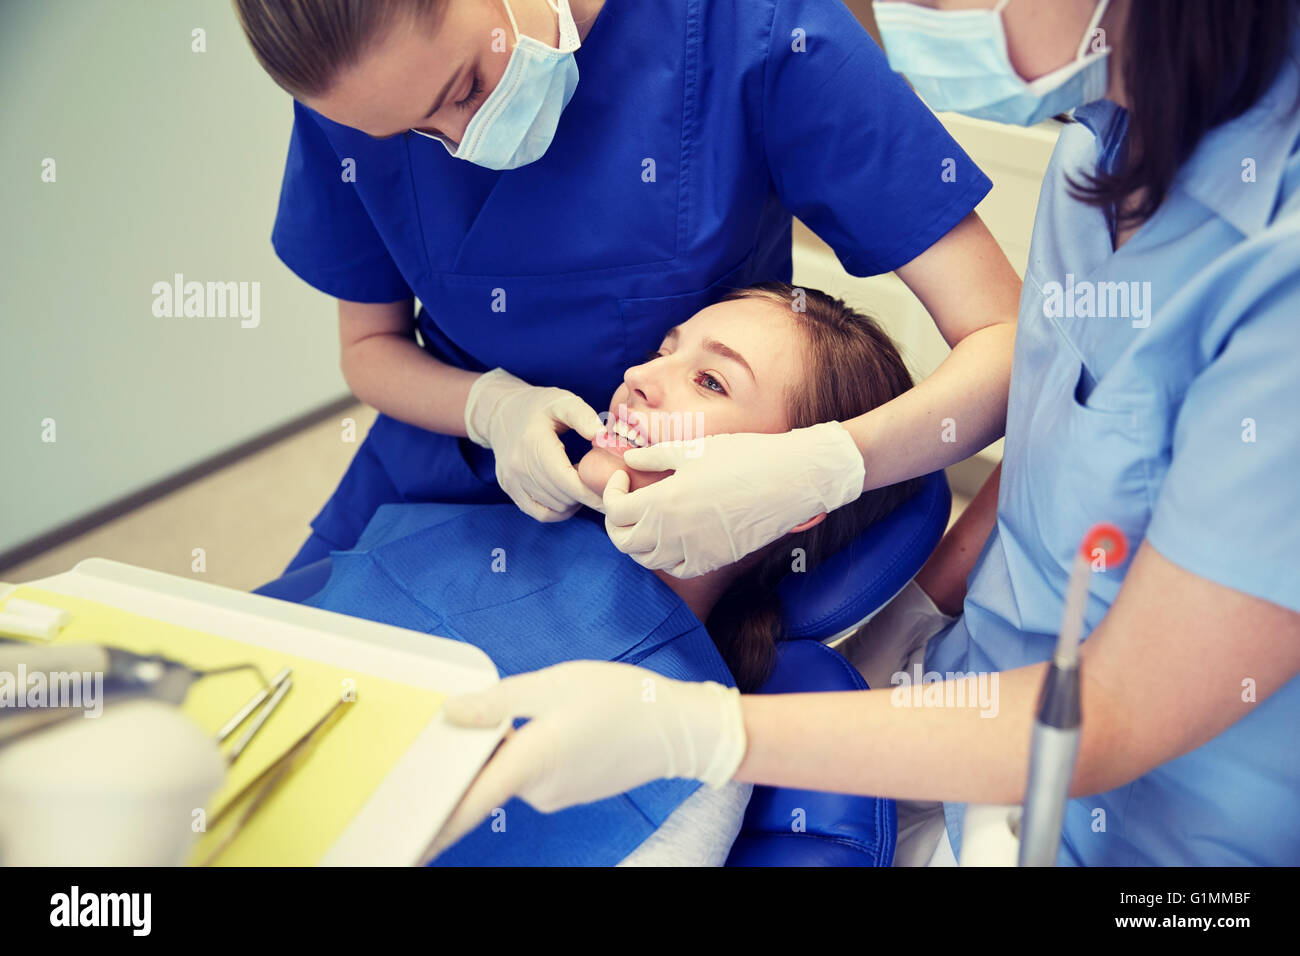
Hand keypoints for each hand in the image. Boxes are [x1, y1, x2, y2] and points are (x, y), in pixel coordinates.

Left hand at [424, 660, 745, 859]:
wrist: (680, 728)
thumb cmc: (620, 699)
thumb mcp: (553, 684)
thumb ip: (497, 702)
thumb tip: (452, 713)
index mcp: (530, 763)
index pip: (468, 804)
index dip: (433, 823)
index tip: (406, 841)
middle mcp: (539, 790)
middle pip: (487, 777)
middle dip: (476, 751)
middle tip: (477, 714)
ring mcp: (556, 795)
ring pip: (513, 771)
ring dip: (509, 745)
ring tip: (540, 707)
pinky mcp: (571, 791)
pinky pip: (535, 772)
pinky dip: (531, 751)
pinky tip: (556, 722)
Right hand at [464, 368, 605, 519]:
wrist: (502, 412)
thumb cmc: (538, 406)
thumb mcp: (562, 401)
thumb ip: (582, 415)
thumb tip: (601, 435)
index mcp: (533, 443)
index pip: (566, 480)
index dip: (591, 492)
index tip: (613, 491)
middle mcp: (518, 466)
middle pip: (562, 497)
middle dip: (588, 495)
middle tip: (603, 483)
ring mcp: (512, 480)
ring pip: (554, 508)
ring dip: (575, 501)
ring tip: (584, 481)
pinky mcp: (510, 489)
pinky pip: (540, 513)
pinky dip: (560, 510)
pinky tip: (570, 495)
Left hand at [603, 422, 865, 577]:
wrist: (791, 480)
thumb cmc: (745, 457)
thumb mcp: (695, 449)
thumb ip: (655, 456)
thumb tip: (629, 460)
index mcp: (664, 502)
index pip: (615, 511)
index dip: (611, 493)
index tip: (622, 479)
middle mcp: (674, 534)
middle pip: (623, 541)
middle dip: (617, 521)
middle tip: (626, 502)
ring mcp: (694, 552)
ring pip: (646, 559)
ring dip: (638, 540)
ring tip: (647, 517)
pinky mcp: (713, 561)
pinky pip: (676, 569)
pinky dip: (664, 557)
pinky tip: (673, 537)